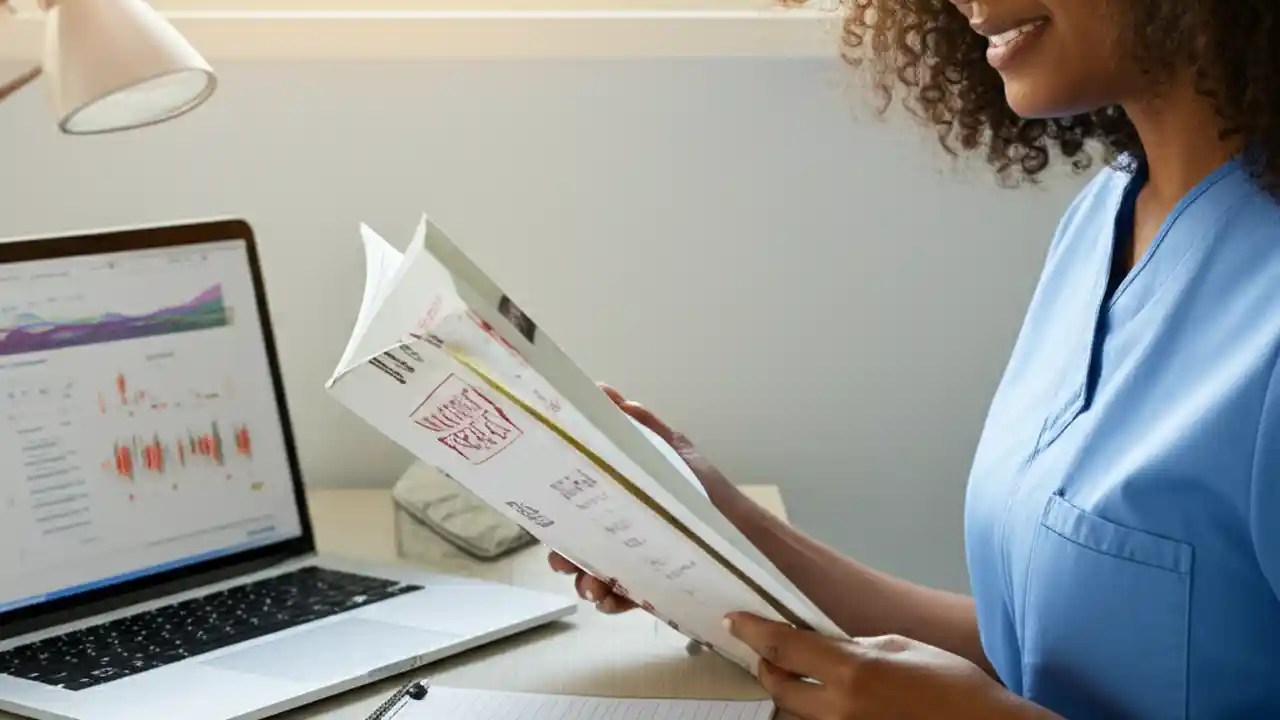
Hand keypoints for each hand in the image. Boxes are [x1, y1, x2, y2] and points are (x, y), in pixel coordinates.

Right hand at [546, 383, 732, 614]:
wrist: (752, 547)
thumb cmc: (711, 497)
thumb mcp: (679, 458)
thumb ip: (646, 430)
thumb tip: (608, 394)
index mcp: (625, 494)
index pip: (580, 497)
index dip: (557, 506)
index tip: (544, 514)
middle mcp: (624, 526)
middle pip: (579, 539)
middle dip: (565, 552)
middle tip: (563, 560)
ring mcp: (634, 559)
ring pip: (593, 571)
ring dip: (584, 580)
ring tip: (591, 586)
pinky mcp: (648, 589)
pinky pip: (618, 597)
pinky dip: (610, 600)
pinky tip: (610, 600)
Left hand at [726, 613, 1055, 719]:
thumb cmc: (953, 686)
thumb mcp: (902, 647)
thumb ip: (856, 645)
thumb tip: (827, 645)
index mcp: (853, 671)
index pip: (784, 646)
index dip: (753, 630)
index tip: (734, 620)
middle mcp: (840, 709)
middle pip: (778, 686)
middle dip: (766, 664)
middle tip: (765, 650)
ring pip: (795, 712)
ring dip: (789, 692)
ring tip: (792, 674)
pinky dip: (813, 711)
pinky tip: (824, 698)